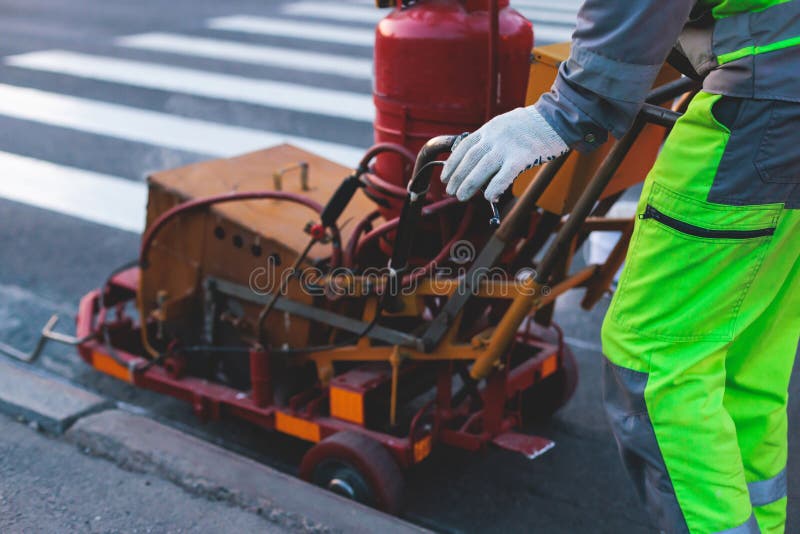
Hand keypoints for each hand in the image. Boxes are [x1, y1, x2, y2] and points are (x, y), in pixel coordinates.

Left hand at [441, 106, 567, 201]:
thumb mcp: (506, 124)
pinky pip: (504, 175)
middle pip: (470, 159)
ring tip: (462, 196)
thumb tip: (480, 164)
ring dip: (469, 184)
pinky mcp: (522, 157)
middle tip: (450, 191)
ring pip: (482, 168)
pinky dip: (494, 187)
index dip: (452, 163)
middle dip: (457, 177)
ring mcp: (508, 146)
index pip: (464, 147)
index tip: (445, 176)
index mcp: (490, 128)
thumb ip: (492, 140)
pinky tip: (488, 197)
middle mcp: (495, 136)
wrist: (558, 117)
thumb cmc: (534, 125)